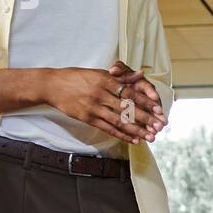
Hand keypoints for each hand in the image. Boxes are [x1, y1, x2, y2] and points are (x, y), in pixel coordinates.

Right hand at [40, 66, 161, 144]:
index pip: (130, 92)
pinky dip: (122, 134)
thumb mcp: (99, 73)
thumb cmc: (77, 77)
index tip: (159, 108)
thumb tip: (141, 75)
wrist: (52, 85)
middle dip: (146, 118)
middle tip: (161, 125)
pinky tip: (134, 140)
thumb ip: (121, 76)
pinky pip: (108, 128)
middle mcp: (101, 94)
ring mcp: (94, 107)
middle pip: (128, 108)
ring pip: (119, 120)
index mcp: (106, 79)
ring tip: (151, 136)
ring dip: (137, 130)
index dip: (146, 101)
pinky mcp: (88, 118)